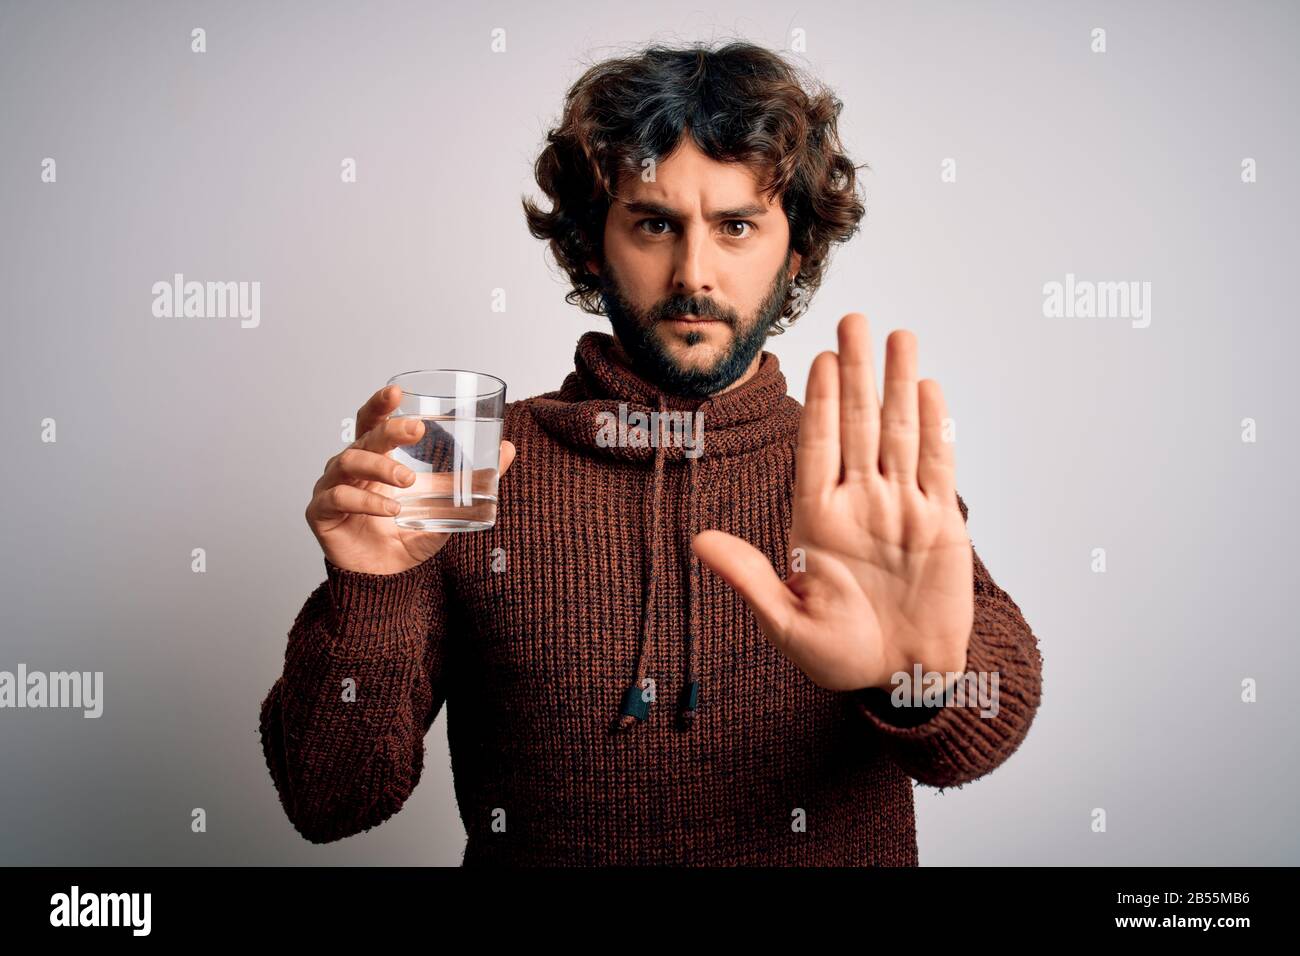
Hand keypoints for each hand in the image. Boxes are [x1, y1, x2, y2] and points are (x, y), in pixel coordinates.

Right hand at [305, 384, 515, 574]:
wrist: (386, 576)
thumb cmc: (407, 533)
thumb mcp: (447, 503)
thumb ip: (474, 478)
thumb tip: (508, 449)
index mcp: (374, 456)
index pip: (372, 420)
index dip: (380, 403)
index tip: (397, 391)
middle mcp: (349, 465)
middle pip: (364, 435)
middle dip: (389, 429)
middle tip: (416, 429)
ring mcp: (331, 486)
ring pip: (349, 461)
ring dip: (381, 467)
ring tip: (408, 481)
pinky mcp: (321, 512)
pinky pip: (339, 498)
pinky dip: (366, 501)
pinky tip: (390, 510)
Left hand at [691, 313, 972, 691]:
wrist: (902, 679)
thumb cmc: (841, 656)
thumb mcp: (787, 624)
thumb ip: (751, 579)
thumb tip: (699, 543)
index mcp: (817, 520)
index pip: (817, 447)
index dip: (820, 402)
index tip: (817, 356)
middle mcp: (859, 503)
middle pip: (859, 425)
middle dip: (857, 373)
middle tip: (854, 318)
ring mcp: (901, 509)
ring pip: (900, 434)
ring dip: (898, 386)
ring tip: (898, 337)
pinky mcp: (941, 524)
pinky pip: (937, 468)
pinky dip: (936, 429)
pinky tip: (928, 389)